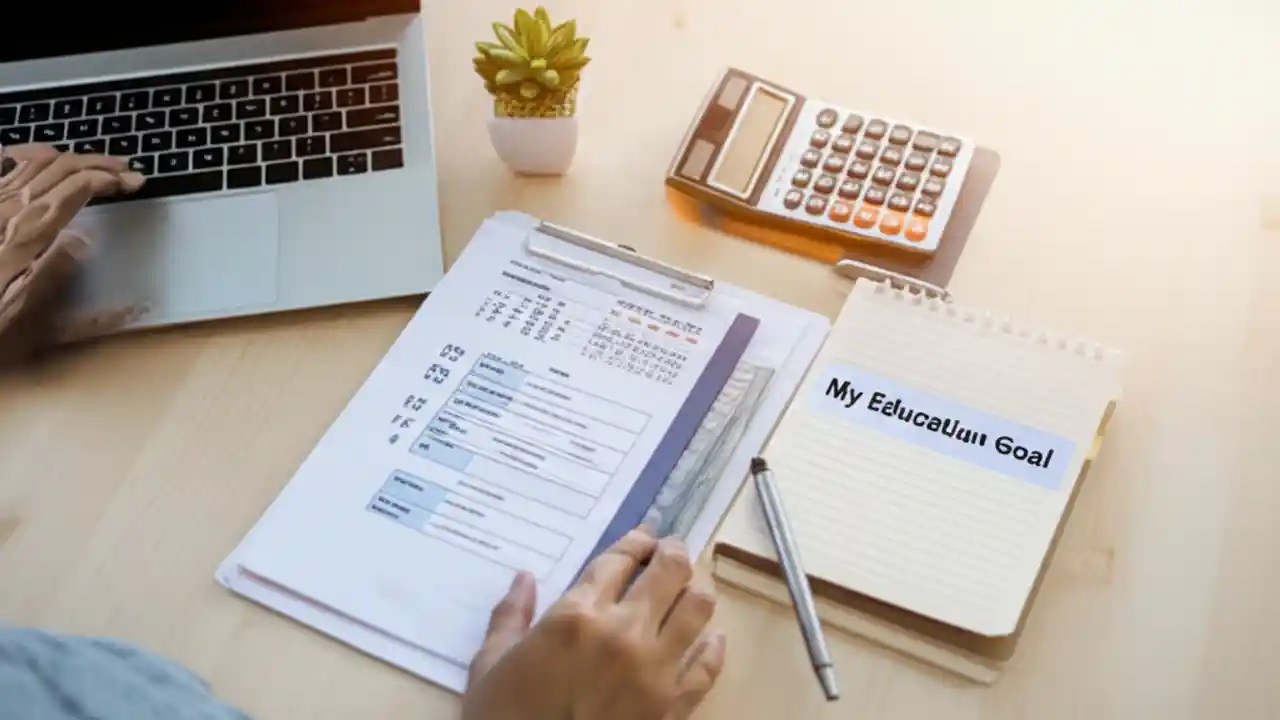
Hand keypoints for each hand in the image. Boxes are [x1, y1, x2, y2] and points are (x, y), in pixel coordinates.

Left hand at [0, 144, 143, 367]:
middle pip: (59, 166)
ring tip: (90, 161)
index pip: (78, 187)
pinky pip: (0, 164)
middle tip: (125, 168)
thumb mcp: (16, 303)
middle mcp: (7, 204)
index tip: (135, 181)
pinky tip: (29, 156)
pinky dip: (22, 154)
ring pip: (32, 159)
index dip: (110, 178)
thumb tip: (81, 240)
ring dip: (67, 156)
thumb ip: (51, 270)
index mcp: (27, 228)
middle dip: (97, 162)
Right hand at [463, 528, 726, 719]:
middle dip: (673, 552)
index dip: (637, 541)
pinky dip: (714, 646)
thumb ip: (510, 615)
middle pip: (670, 571)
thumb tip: (524, 578)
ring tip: (690, 588)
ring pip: (699, 608)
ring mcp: (654, 669)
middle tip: (672, 550)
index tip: (644, 537)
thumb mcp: (490, 663)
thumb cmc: (503, 719)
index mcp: (576, 615)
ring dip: (696, 590)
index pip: (620, 559)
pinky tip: (712, 637)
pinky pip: (708, 665)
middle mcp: (623, 632)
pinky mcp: (673, 705)